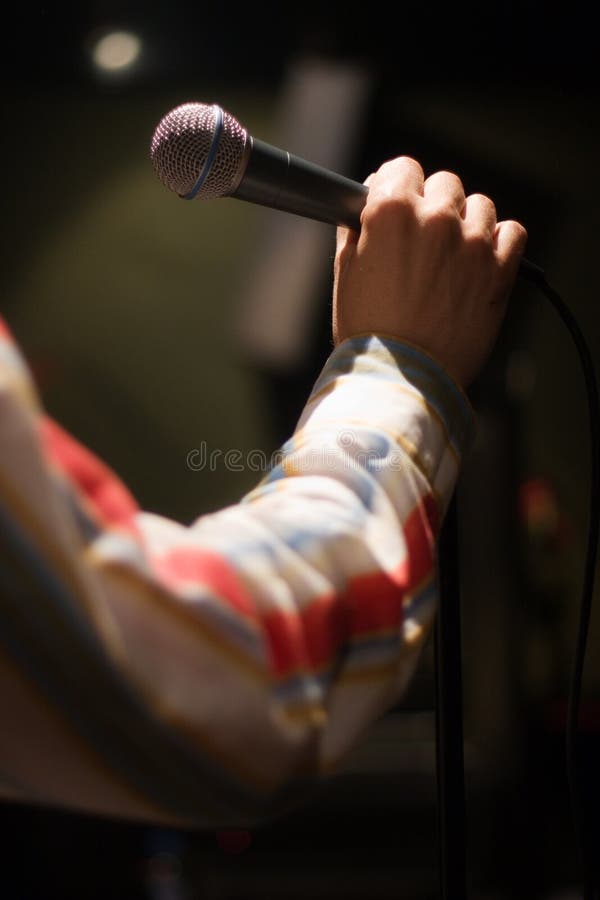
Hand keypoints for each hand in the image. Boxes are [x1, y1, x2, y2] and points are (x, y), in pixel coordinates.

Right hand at [332, 157, 526, 385]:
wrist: (402, 378)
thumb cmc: (368, 332)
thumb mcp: (345, 274)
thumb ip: (356, 230)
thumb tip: (362, 209)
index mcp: (392, 212)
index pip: (402, 168)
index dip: (396, 187)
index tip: (397, 204)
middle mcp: (436, 218)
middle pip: (443, 184)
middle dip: (431, 206)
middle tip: (421, 240)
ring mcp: (473, 243)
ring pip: (479, 206)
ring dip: (466, 224)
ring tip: (451, 256)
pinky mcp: (499, 270)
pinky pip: (511, 233)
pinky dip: (499, 242)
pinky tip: (480, 261)